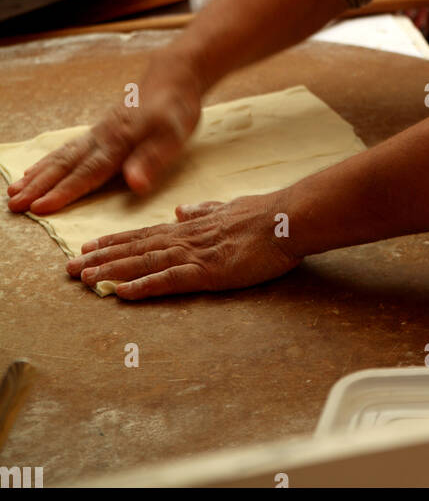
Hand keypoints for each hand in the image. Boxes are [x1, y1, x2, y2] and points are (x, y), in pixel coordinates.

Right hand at [6, 59, 202, 214]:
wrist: (173, 76)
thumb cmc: (176, 110)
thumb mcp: (174, 136)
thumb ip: (153, 160)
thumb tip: (136, 184)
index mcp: (120, 142)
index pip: (88, 172)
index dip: (64, 191)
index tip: (39, 208)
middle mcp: (102, 137)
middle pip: (67, 165)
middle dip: (39, 186)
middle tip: (12, 204)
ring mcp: (98, 132)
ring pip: (62, 156)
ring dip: (38, 175)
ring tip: (13, 190)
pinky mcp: (99, 129)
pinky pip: (67, 148)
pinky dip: (47, 160)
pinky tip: (34, 169)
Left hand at [65, 194, 301, 298]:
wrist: (286, 219)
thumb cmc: (263, 215)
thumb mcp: (227, 208)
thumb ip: (202, 210)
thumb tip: (180, 209)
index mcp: (190, 226)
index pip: (143, 234)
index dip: (114, 242)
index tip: (88, 247)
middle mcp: (185, 237)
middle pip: (134, 248)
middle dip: (100, 258)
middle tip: (69, 268)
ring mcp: (194, 254)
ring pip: (143, 263)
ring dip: (111, 271)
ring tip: (84, 279)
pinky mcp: (207, 271)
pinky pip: (168, 280)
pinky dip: (142, 286)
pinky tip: (122, 292)